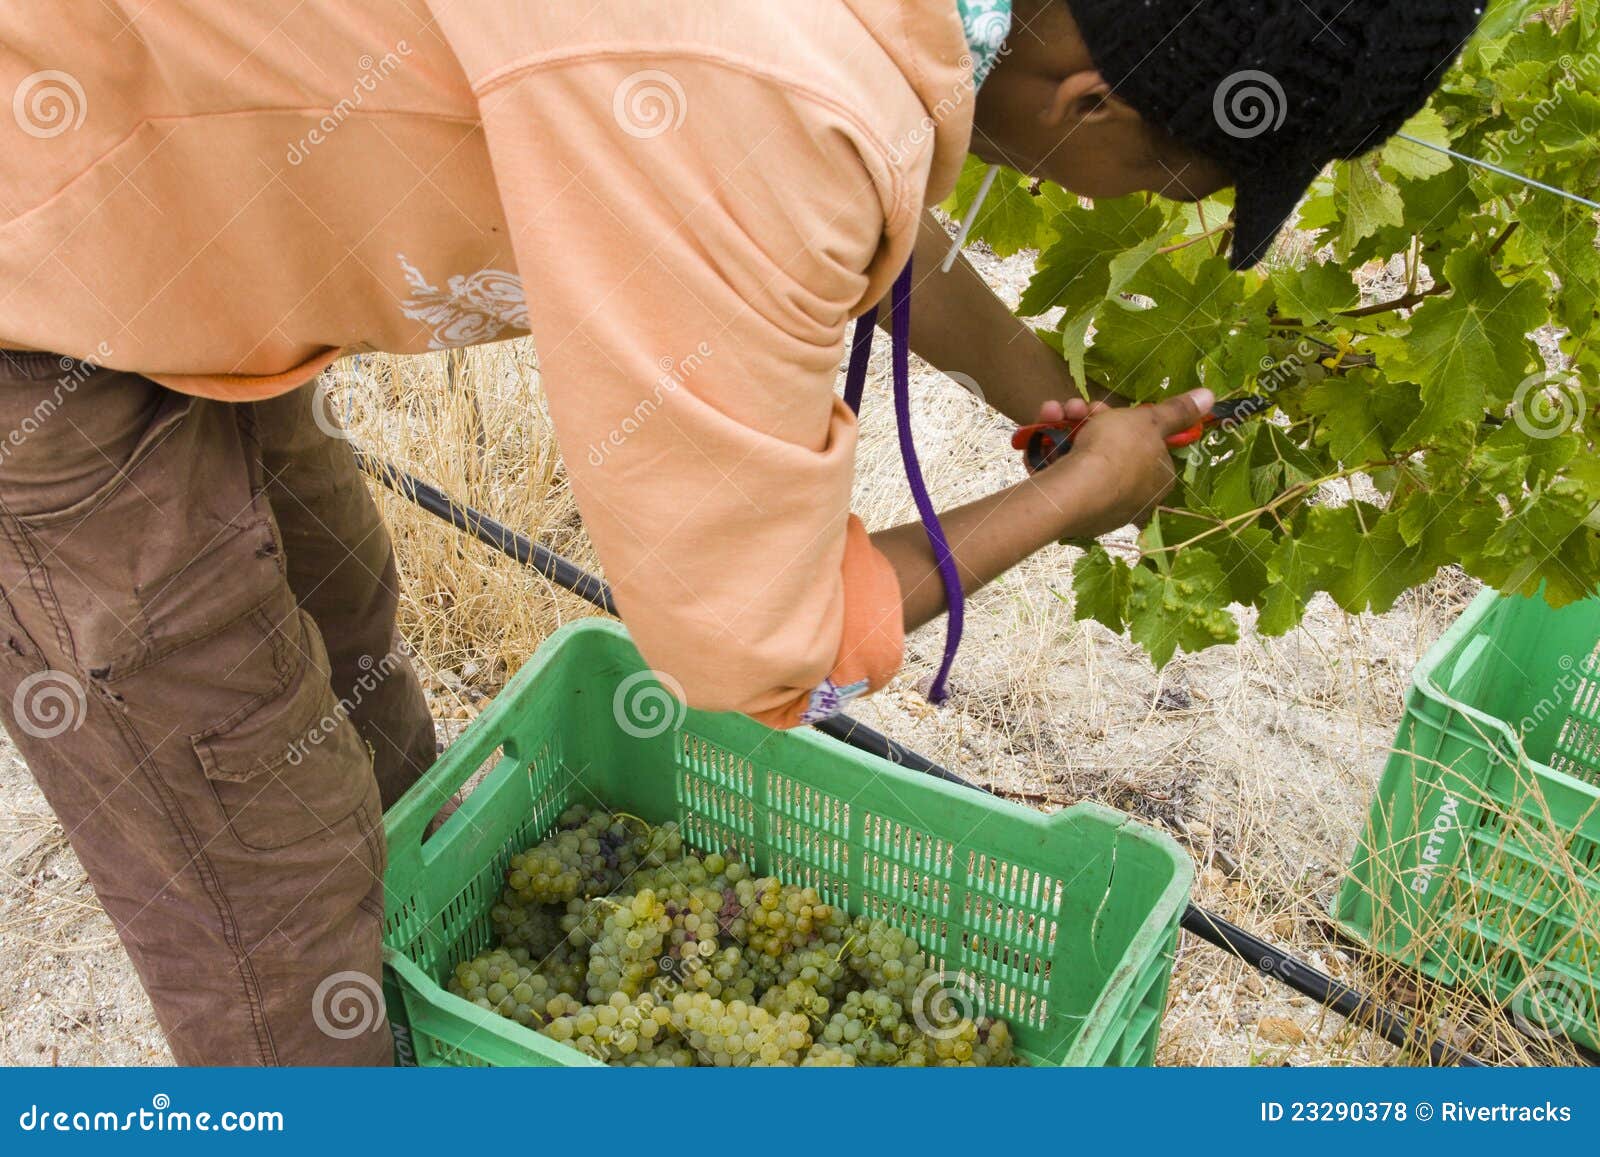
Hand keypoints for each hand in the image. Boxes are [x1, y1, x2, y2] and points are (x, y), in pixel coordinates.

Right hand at [1041, 389, 1213, 531]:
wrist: (1073, 490)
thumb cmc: (1118, 452)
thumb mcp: (1150, 421)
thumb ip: (1177, 410)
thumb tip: (1210, 397)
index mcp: (1159, 480)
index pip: (1149, 448)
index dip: (1128, 424)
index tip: (1109, 410)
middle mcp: (1132, 499)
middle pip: (1112, 451)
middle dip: (1090, 421)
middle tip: (1078, 407)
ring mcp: (1099, 508)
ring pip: (1083, 459)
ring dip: (1066, 427)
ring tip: (1054, 412)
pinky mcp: (1069, 511)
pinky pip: (1062, 474)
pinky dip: (1049, 449)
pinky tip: (1038, 432)